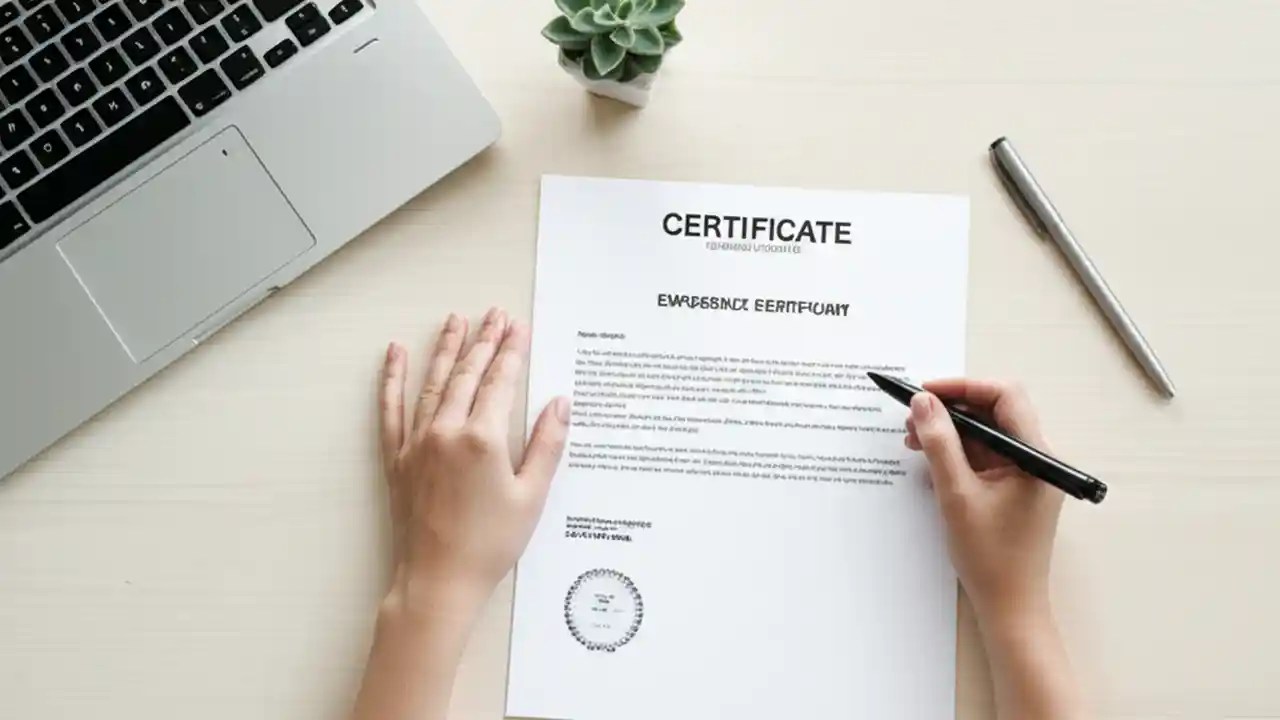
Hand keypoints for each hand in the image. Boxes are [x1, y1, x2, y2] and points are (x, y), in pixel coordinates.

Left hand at [378, 308, 569, 615]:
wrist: (438, 581)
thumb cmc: (489, 545)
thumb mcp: (531, 496)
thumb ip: (546, 445)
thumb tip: (559, 404)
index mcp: (483, 439)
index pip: (500, 382)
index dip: (511, 352)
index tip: (518, 329)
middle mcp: (446, 432)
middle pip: (467, 374)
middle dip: (483, 341)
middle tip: (494, 315)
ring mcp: (417, 443)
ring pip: (433, 383)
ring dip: (446, 349)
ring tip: (456, 320)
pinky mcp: (397, 458)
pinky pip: (392, 410)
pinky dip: (393, 380)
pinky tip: (395, 354)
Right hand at [904, 379, 1062, 622]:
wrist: (1009, 605)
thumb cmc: (990, 556)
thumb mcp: (957, 494)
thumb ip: (939, 444)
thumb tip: (923, 403)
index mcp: (1035, 456)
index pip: (1005, 396)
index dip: (964, 387)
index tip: (927, 393)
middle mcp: (1035, 459)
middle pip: (994, 412)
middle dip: (951, 409)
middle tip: (912, 418)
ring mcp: (1024, 474)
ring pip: (985, 434)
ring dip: (949, 432)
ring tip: (913, 439)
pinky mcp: (1011, 488)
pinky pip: (983, 456)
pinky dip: (956, 453)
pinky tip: (929, 459)